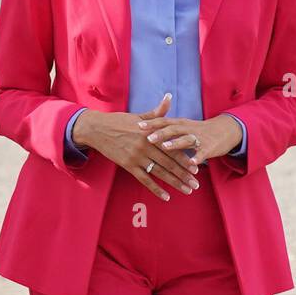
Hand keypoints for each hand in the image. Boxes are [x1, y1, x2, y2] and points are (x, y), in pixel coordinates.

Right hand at [72, 93, 200, 200]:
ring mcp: (137, 157)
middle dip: (184, 174)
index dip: (185, 158)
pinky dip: (156, 189)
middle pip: (169, 162)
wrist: (97, 129)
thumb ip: (158, 112)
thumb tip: (170, 97)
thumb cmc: (119, 121)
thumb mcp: (140, 116)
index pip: (172, 147)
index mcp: (151, 133)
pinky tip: (166, 197)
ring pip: (160, 173)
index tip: (197, 167)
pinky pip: (144, 180)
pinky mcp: (128, 165)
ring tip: (187, 190)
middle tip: (196, 184)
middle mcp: (146, 146)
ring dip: (174, 183)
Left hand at [138, 110, 241, 167]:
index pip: (163, 121)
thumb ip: (166, 126)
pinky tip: (192, 164)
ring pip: (186, 140)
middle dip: (160, 133)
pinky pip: (202, 152)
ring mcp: (199, 137)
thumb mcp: (182, 125)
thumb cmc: (198, 130)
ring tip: (165, 147)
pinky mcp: (209, 147)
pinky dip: (197, 157)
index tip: (138, 125)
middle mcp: (188, 128)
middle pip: (173, 129)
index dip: (151, 123)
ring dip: (176, 143)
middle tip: (148, 138)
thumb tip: (147, 125)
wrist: (224, 131)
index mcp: (180, 123)